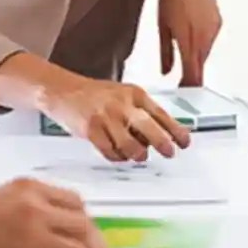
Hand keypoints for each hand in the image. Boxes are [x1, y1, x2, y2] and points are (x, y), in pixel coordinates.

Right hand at [40, 78, 191, 161]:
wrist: (63, 91)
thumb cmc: (96, 95)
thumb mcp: (123, 96)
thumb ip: (141, 112)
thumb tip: (164, 135)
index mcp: (134, 94)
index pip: (161, 114)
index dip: (176, 130)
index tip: (185, 142)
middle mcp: (122, 104)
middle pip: (149, 128)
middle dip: (163, 143)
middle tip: (169, 153)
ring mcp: (105, 117)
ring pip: (130, 145)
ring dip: (138, 154)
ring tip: (138, 155)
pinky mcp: (91, 130)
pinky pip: (110, 152)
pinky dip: (117, 157)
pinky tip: (118, 154)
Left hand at [158, 0, 221, 86]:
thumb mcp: (161, 24)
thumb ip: (165, 52)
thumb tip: (166, 72)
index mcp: (187, 40)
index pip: (192, 75)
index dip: (188, 88)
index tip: (182, 94)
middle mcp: (204, 38)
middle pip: (199, 66)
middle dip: (191, 74)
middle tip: (180, 81)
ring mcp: (213, 30)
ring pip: (204, 53)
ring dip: (195, 57)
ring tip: (182, 53)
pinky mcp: (218, 22)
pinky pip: (209, 40)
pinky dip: (201, 43)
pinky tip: (191, 34)